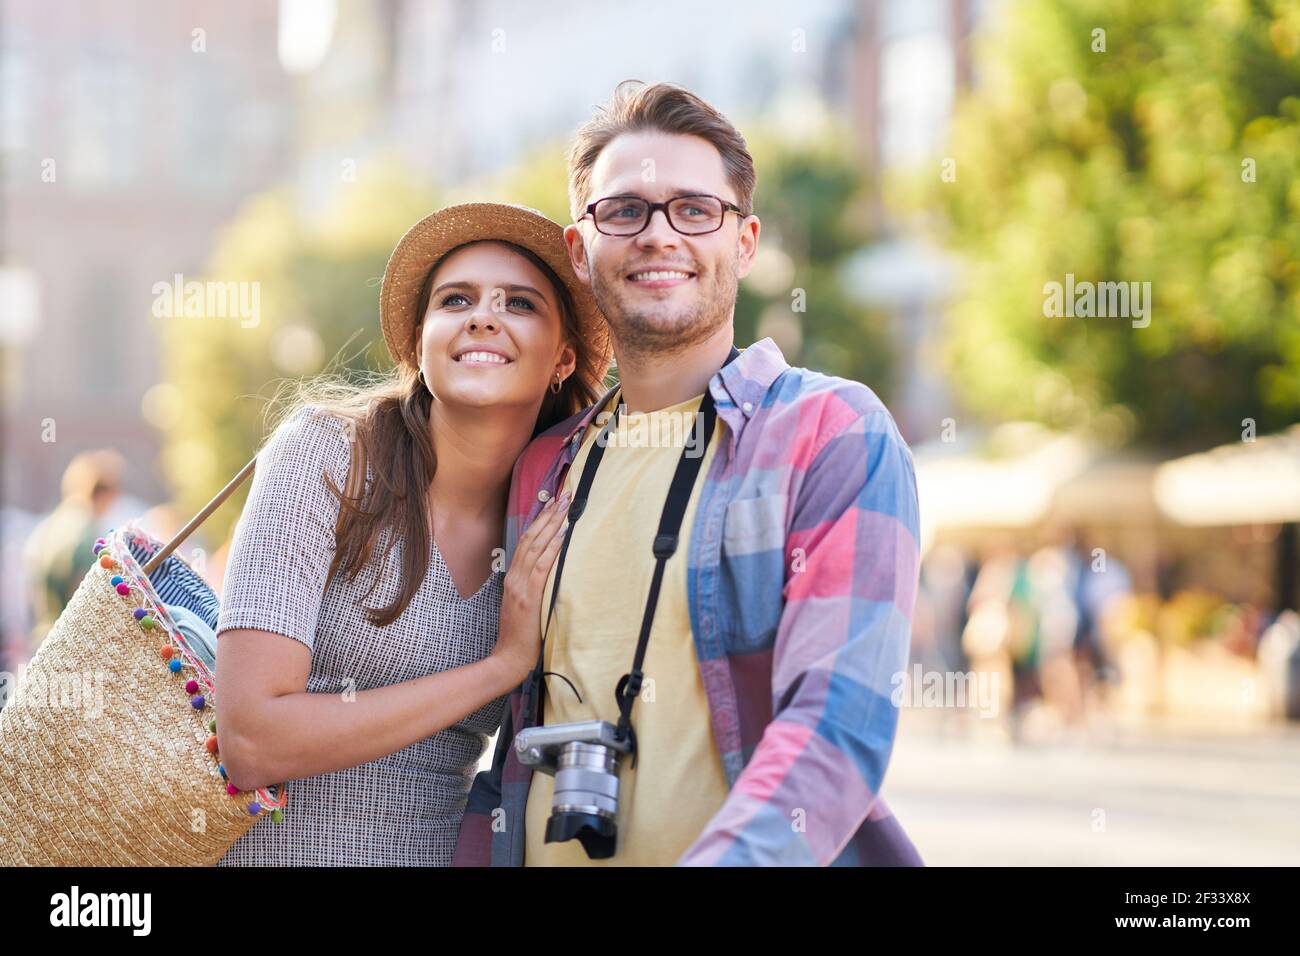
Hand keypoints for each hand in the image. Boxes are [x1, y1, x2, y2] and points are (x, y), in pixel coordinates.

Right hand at [491, 489, 570, 685]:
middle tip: (563, 495)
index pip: (526, 541)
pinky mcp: (529, 596)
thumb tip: (550, 572)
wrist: (509, 658)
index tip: (552, 503)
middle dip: (548, 514)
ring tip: (565, 506)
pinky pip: (542, 566)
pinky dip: (553, 548)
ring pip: (535, 546)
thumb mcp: (524, 605)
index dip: (539, 520)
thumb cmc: (521, 635)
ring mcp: (520, 586)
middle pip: (531, 537)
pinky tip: (564, 534)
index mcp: (512, 578)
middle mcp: (514, 577)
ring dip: (552, 524)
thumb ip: (533, 587)